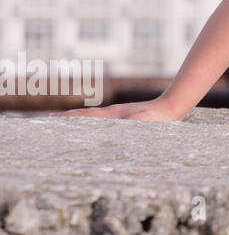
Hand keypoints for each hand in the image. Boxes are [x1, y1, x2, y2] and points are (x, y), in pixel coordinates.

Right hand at [50, 96, 183, 121]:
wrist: (173, 106)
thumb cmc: (158, 118)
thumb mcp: (143, 123)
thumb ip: (131, 124)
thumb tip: (120, 125)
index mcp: (112, 115)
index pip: (84, 117)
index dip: (67, 119)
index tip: (50, 119)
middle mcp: (112, 114)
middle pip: (84, 115)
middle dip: (67, 118)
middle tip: (50, 120)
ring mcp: (118, 115)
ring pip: (93, 117)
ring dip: (78, 120)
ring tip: (64, 122)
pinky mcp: (125, 118)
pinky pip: (103, 121)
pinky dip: (92, 123)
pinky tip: (92, 128)